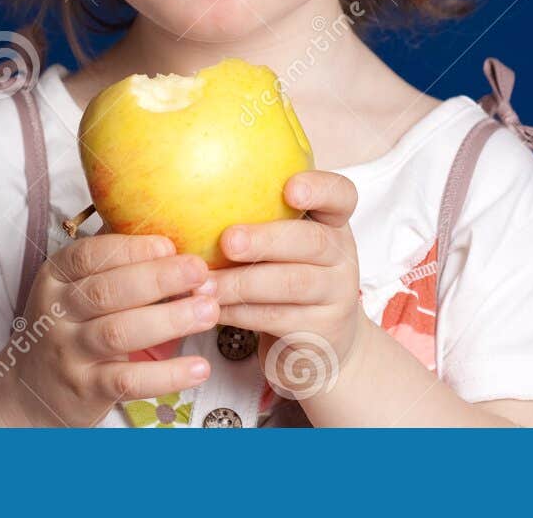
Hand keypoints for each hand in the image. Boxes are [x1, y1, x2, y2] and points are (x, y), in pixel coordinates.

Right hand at [0, 232, 216, 426]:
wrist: (30, 390)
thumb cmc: (67, 327)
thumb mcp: (73, 289)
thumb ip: (111, 263)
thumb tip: (168, 231)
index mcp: (54, 278)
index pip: (88, 255)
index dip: (131, 249)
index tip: (170, 245)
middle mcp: (56, 313)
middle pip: (108, 291)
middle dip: (159, 279)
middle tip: (201, 273)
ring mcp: (69, 353)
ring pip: (119, 333)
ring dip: (169, 321)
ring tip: (208, 311)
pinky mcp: (86, 390)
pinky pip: (129, 381)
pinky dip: (167, 375)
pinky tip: (199, 367)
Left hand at [208, 171, 365, 396]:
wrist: (317, 342)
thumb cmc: (284, 275)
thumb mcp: (282, 242)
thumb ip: (256, 216)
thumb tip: (190, 189)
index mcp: (332, 222)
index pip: (341, 195)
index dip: (319, 189)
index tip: (290, 189)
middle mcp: (341, 255)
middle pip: (312, 241)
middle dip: (267, 240)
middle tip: (228, 241)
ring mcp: (336, 294)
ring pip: (292, 284)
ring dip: (242, 283)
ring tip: (204, 285)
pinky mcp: (322, 331)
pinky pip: (278, 318)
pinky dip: (240, 312)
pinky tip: (212, 307)